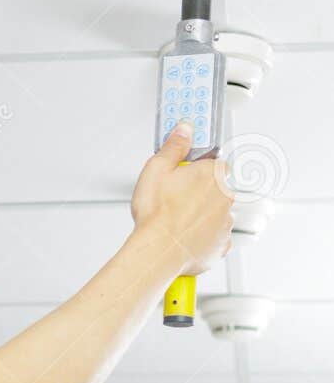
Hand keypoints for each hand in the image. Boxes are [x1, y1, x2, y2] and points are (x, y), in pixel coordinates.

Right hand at [130, 121, 234, 276]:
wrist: (157, 252)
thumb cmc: (156, 216)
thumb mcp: (156, 169)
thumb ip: (175, 146)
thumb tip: (185, 130)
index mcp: (213, 174)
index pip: (215, 163)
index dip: (198, 170)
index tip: (186, 174)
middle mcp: (226, 197)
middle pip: (216, 190)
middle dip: (199, 193)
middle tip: (176, 200)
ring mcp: (225, 223)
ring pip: (216, 214)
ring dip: (202, 216)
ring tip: (177, 222)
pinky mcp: (221, 245)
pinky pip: (215, 238)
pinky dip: (203, 238)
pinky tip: (185, 238)